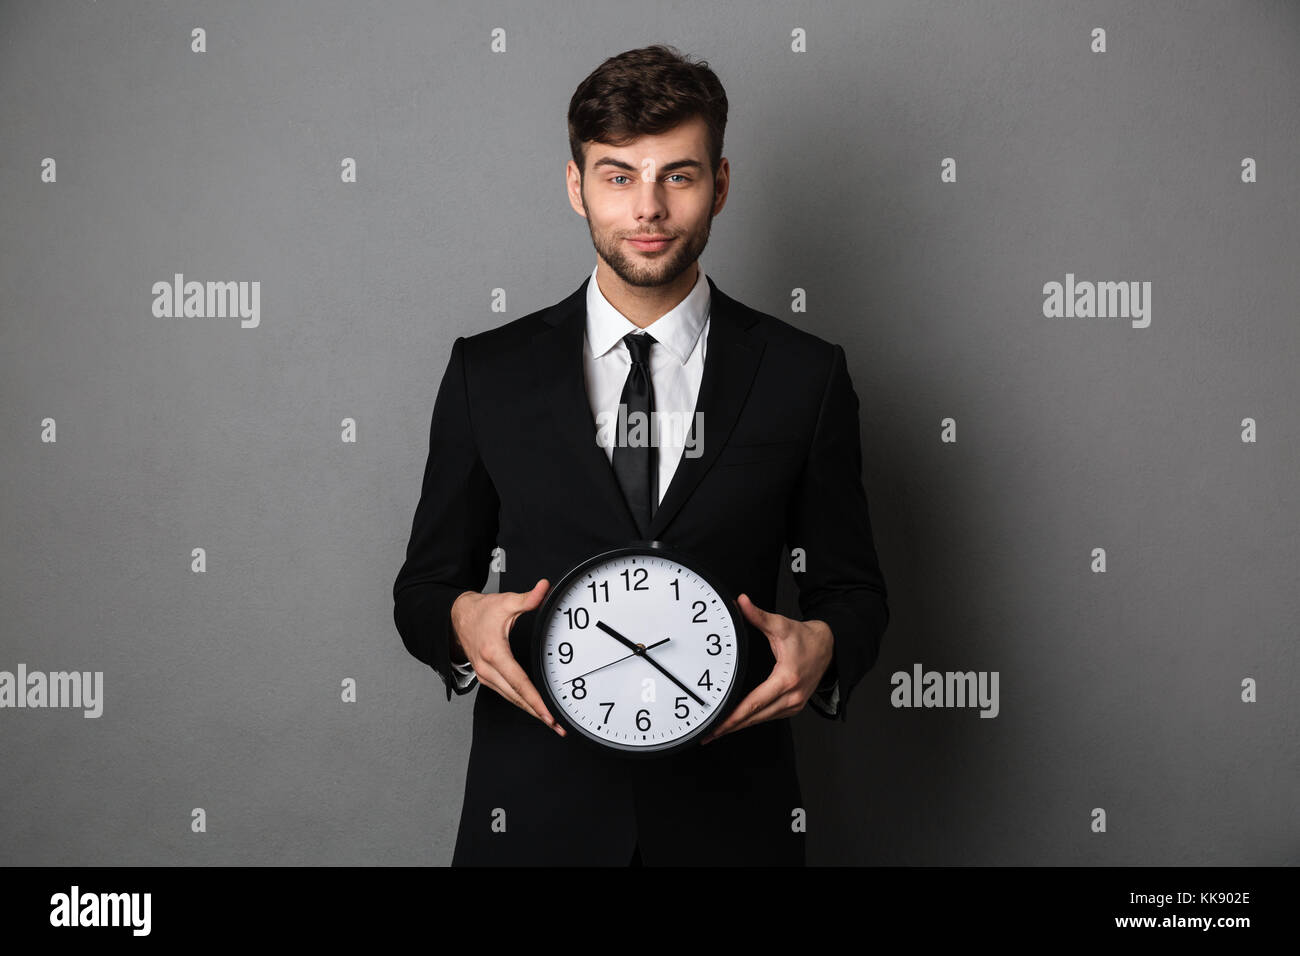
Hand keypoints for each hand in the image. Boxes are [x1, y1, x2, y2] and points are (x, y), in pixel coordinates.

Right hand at [450, 579, 565, 736]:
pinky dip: (521, 703)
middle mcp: (488, 669)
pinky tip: (533, 708)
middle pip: (516, 697)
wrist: (456, 618)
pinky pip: (506, 694)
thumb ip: (528, 598)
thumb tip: (545, 587)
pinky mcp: (486, 677)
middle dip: (538, 713)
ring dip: (530, 711)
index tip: (548, 714)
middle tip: (558, 726)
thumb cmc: (481, 611)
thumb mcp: (505, 602)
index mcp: (494, 653)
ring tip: (550, 722)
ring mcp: (485, 675)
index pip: (519, 682)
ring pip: (511, 699)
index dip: (535, 700)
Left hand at [699, 593, 833, 744]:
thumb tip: (741, 602)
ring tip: (719, 731)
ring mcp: (794, 704)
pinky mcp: (794, 706)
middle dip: (730, 727)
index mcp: (786, 679)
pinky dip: (753, 720)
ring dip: (740, 726)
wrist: (829, 646)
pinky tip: (739, 722)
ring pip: (762, 720)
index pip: (754, 704)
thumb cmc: (805, 638)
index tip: (718, 723)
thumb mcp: (781, 625)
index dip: (733, 716)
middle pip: (755, 718)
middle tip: (708, 734)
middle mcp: (792, 696)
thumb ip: (758, 615)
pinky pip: (770, 717)